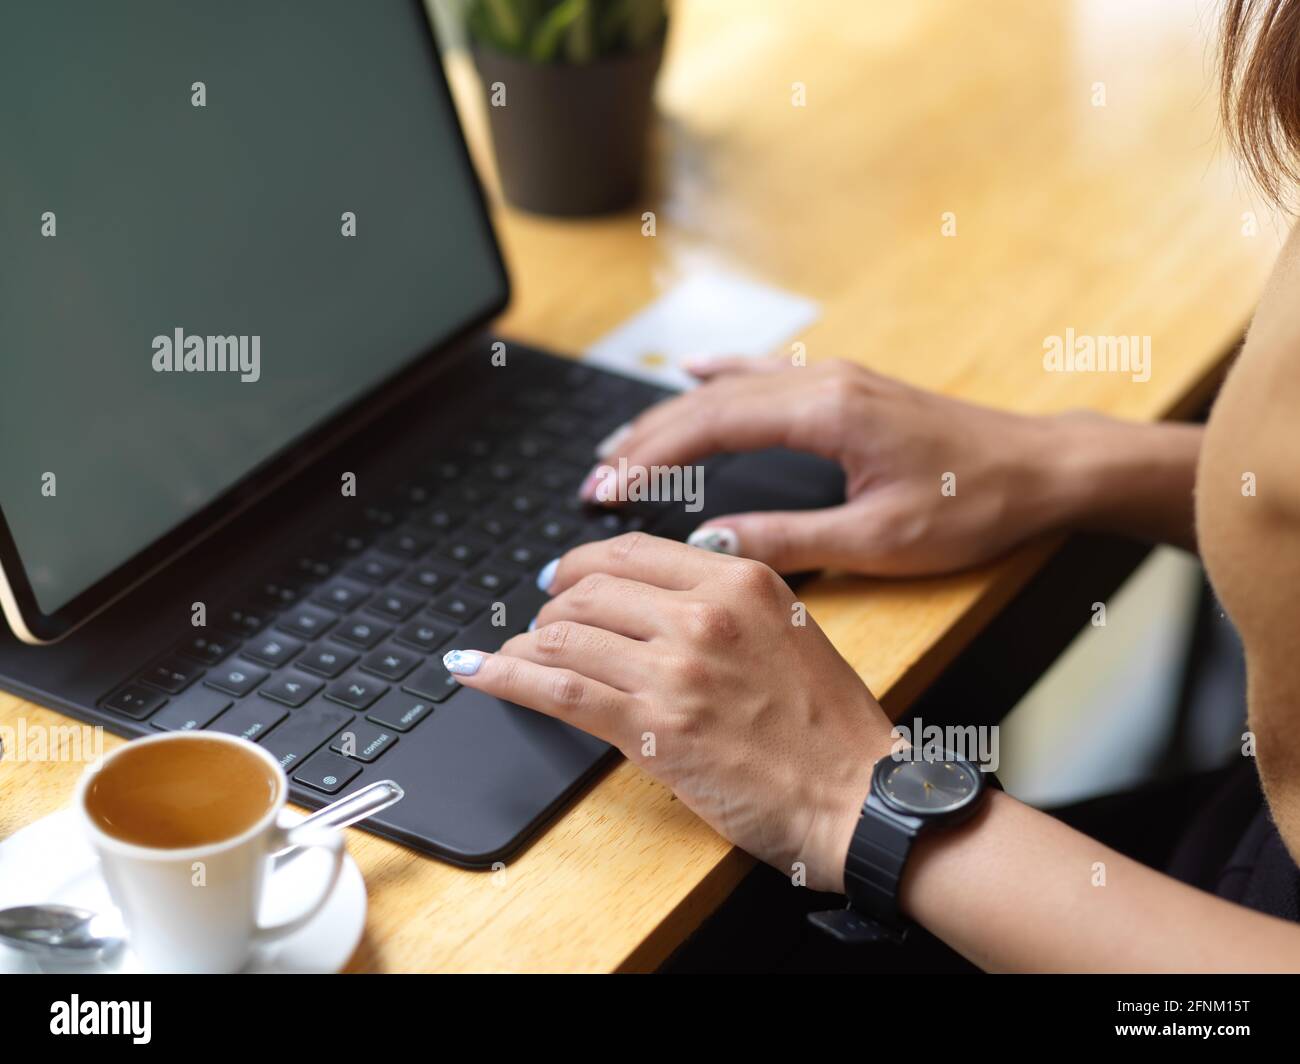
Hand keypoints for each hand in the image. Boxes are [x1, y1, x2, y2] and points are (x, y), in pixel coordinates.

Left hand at [441, 533, 892, 890]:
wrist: (860, 797)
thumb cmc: (832, 728)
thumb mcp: (790, 631)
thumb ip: (726, 603)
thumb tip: (656, 595)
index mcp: (740, 579)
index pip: (630, 552)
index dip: (581, 564)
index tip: (561, 579)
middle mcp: (704, 613)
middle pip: (589, 587)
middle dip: (550, 606)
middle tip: (539, 624)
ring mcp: (675, 668)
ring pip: (564, 635)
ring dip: (524, 645)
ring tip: (510, 657)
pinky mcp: (653, 726)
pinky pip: (556, 688)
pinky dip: (503, 676)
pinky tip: (475, 672)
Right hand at [582, 358, 1073, 574]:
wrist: (1041, 468)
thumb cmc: (972, 505)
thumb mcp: (877, 539)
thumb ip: (787, 539)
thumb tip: (709, 543)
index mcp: (825, 415)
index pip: (709, 430)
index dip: (648, 460)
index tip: (603, 489)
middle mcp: (822, 382)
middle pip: (707, 402)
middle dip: (643, 441)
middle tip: (593, 479)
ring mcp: (834, 377)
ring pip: (729, 386)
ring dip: (670, 415)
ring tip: (620, 442)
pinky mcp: (847, 386)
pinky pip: (763, 373)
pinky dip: (718, 377)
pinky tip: (690, 373)